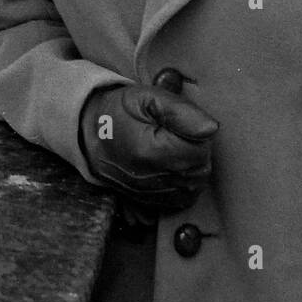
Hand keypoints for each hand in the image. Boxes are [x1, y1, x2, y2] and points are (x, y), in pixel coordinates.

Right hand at [79, 82, 217, 214]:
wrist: (89, 135)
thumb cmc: (118, 112)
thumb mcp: (147, 98)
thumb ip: (181, 110)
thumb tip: (211, 128)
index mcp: (151, 152)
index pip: (201, 147)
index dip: (196, 131)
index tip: (178, 123)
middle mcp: (152, 179)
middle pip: (201, 167)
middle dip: (196, 148)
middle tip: (175, 133)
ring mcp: (152, 195)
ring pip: (196, 184)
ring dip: (192, 166)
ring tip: (173, 148)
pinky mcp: (152, 202)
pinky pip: (185, 197)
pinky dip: (184, 181)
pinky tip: (171, 165)